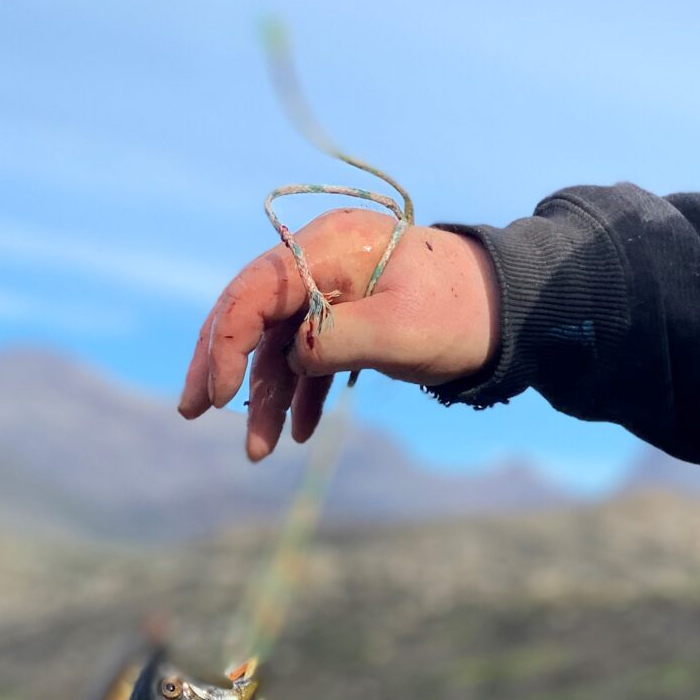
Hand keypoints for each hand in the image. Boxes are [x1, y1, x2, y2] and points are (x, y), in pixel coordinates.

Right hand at [179, 210, 500, 460]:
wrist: (508, 311)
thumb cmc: (460, 313)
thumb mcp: (402, 332)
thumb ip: (339, 341)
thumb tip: (292, 358)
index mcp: (329, 247)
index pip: (256, 290)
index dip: (227, 341)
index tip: (216, 393)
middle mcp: (321, 262)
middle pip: (252, 314)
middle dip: (221, 366)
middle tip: (192, 412)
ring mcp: (331, 292)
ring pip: (280, 345)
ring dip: (266, 398)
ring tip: (259, 452)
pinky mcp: (345, 320)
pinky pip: (309, 358)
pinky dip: (301, 395)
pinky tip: (297, 434)